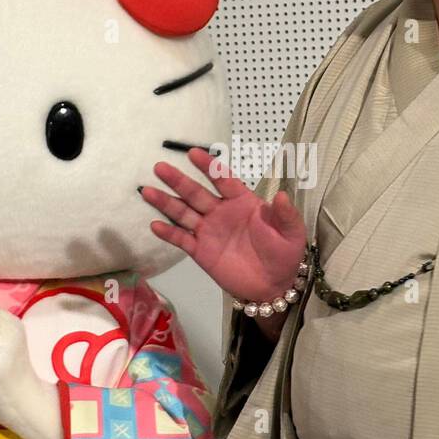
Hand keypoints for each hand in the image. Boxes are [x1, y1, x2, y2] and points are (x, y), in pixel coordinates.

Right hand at [140, 147, 307, 303]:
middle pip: (196, 193)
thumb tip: (281, 195)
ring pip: (184, 213)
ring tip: (147, 191)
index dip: (208, 166)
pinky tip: (155, 225)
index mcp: (242, 201)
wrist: (273, 285)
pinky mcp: (201, 251)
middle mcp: (221, 212)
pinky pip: (182, 239)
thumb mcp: (291, 232)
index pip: (222, 179)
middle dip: (178, 180)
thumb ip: (284, 213)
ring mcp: (209, 231)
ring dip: (166, 202)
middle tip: (160, 167)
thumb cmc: (283, 253)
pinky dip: (169, 233)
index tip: (193, 153)